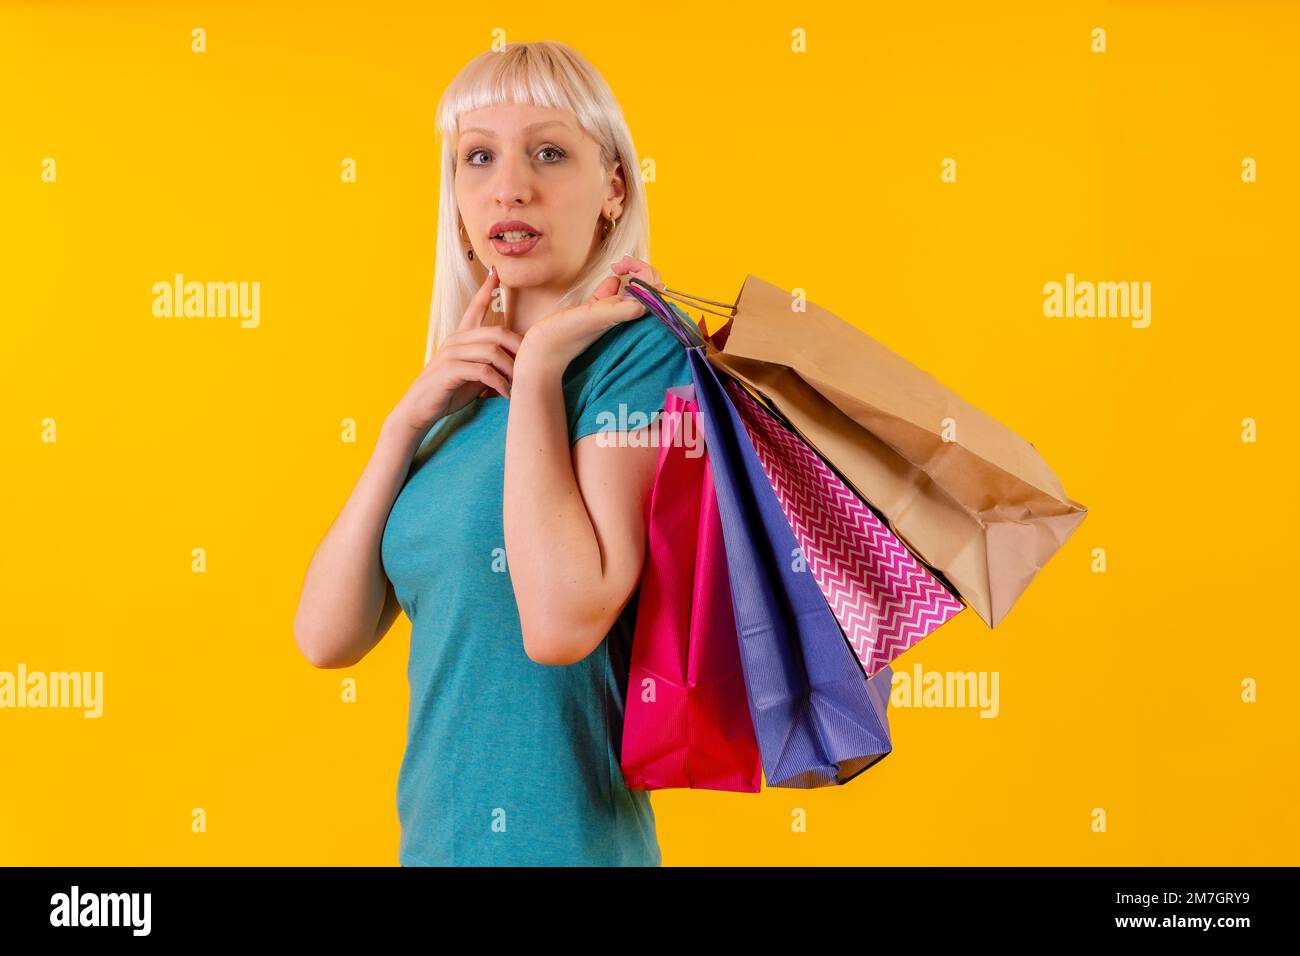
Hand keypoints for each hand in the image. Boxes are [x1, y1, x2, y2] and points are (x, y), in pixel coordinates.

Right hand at [391, 266, 522, 433]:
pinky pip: (483, 371)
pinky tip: (506, 394)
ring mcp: (452, 354)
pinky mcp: (450, 370)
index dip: (486, 289)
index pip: (475, 308)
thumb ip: (489, 363)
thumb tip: (515, 363)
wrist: (420, 408)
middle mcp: (456, 340)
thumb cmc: (449, 390)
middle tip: (531, 365)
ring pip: (492, 351)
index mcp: (460, 337)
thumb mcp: (473, 374)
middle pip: (496, 333)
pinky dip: (499, 383)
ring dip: (510, 370)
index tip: (497, 272)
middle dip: (517, 348)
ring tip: (519, 385)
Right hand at [519, 256, 665, 374]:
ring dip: (629, 274)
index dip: (643, 272)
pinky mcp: (592, 311)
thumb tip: (648, 300)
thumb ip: (621, 309)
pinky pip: (610, 294)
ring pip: (629, 290)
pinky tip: (610, 276)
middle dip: (638, 270)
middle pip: (645, 288)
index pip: (651, 289)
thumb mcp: (596, 318)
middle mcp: (620, 314)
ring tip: (618, 266)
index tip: (623, 265)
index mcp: (625, 314)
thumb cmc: (567, 335)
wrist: (543, 351)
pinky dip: (613, 283)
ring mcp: (606, 312)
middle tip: (620, 263)